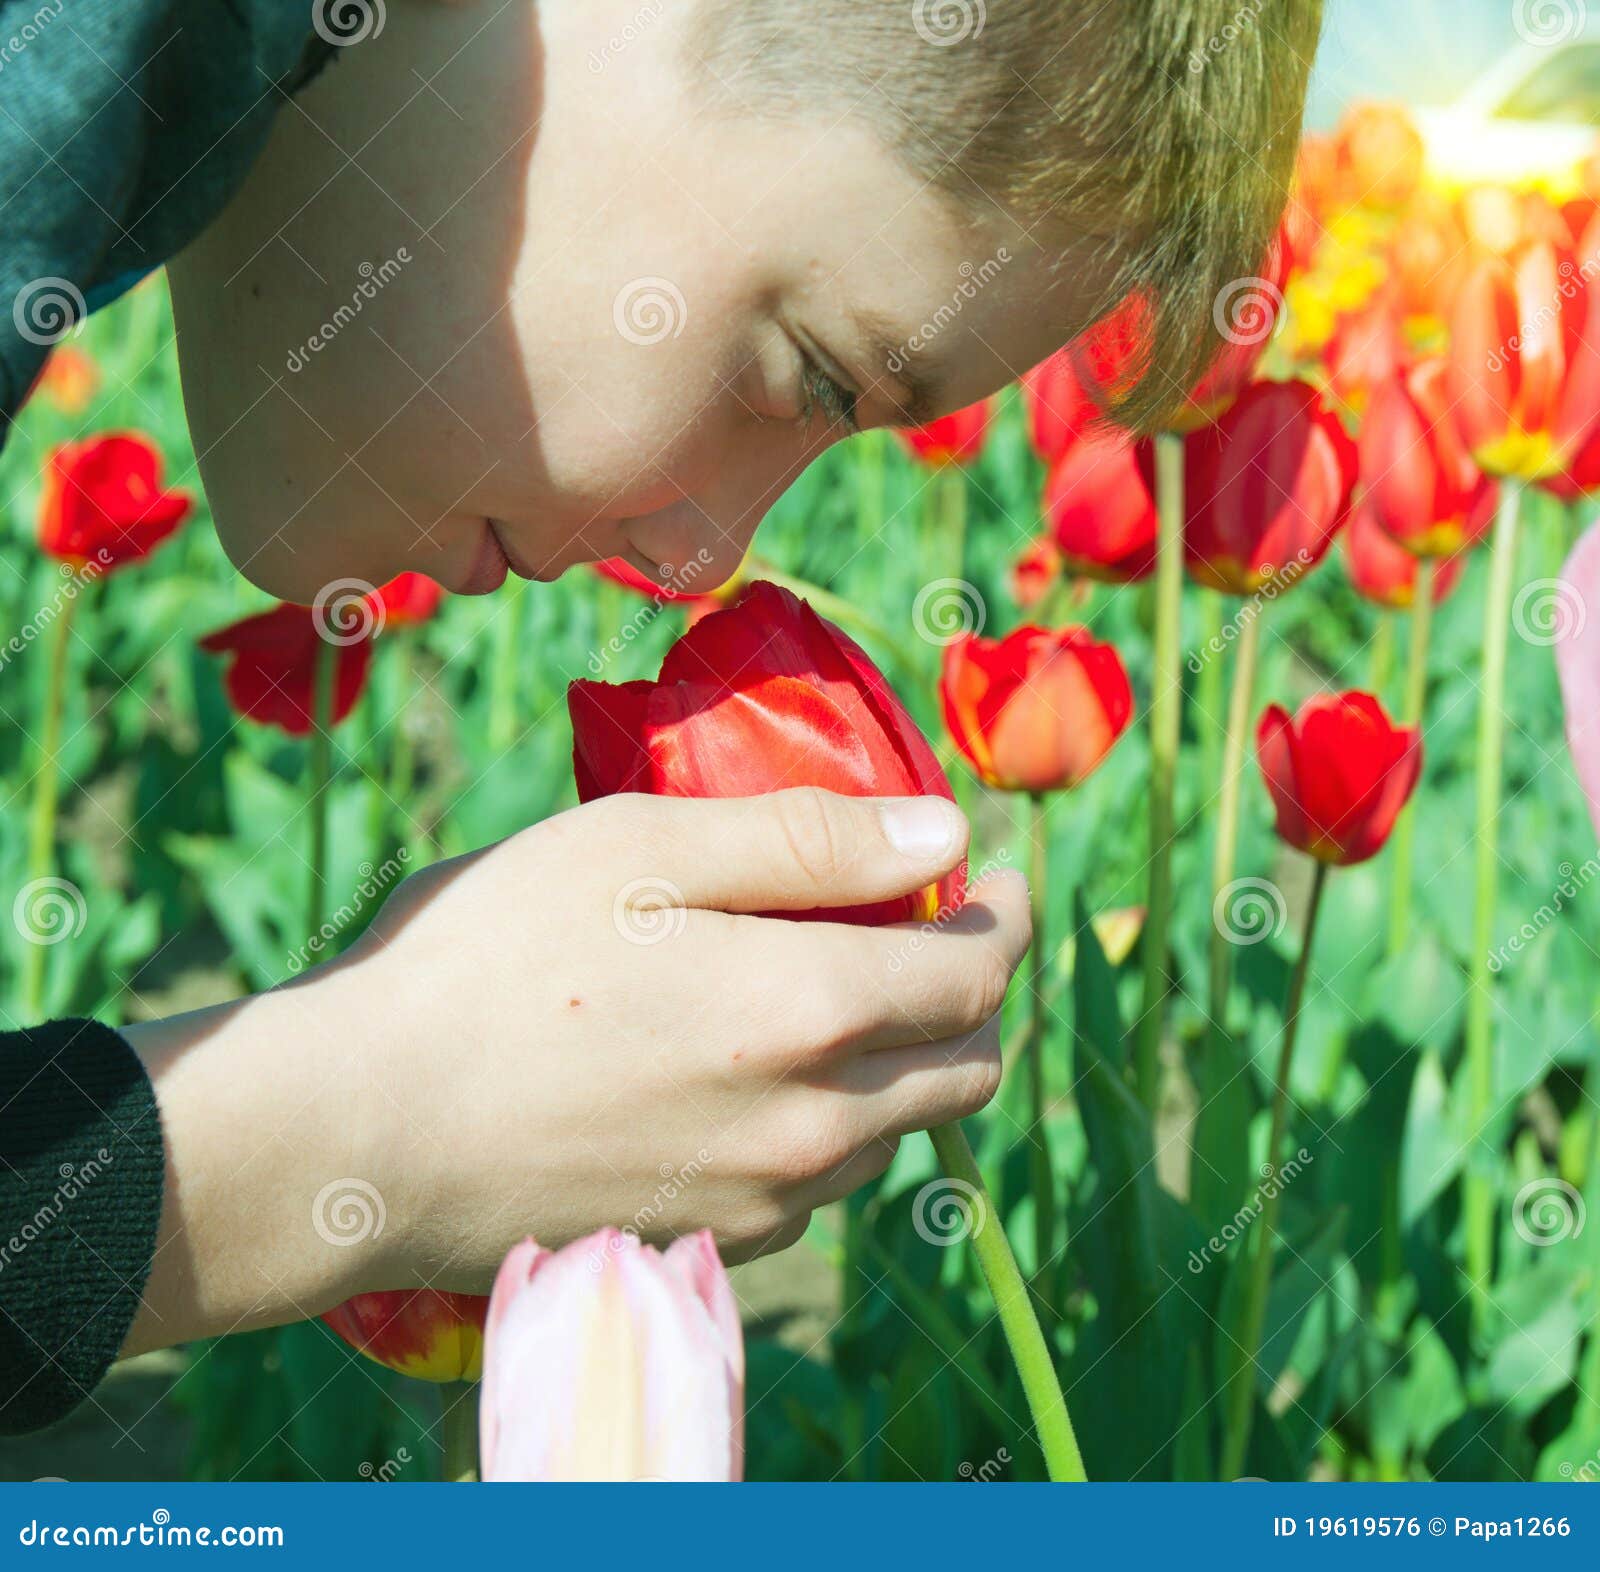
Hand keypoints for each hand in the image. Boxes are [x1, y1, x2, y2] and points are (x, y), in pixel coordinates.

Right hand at [123, 789, 1027, 1350]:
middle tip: (935, 935)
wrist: (362, 1135)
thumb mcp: (640, 849)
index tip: (996, 878)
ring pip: (897, 1132)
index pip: (978, 975)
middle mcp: (813, 1127)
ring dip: (903, 1061)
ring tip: (840, 995)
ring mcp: (765, 1202)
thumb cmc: (488, 963)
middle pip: (964, 1069)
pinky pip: (821, 1186)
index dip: (1006, 917)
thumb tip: (943, 835)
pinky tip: (761, 1078)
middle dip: (975, 994)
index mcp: (810, 1012)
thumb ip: (808, 841)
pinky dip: (831, 1123)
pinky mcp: (711, 1245)